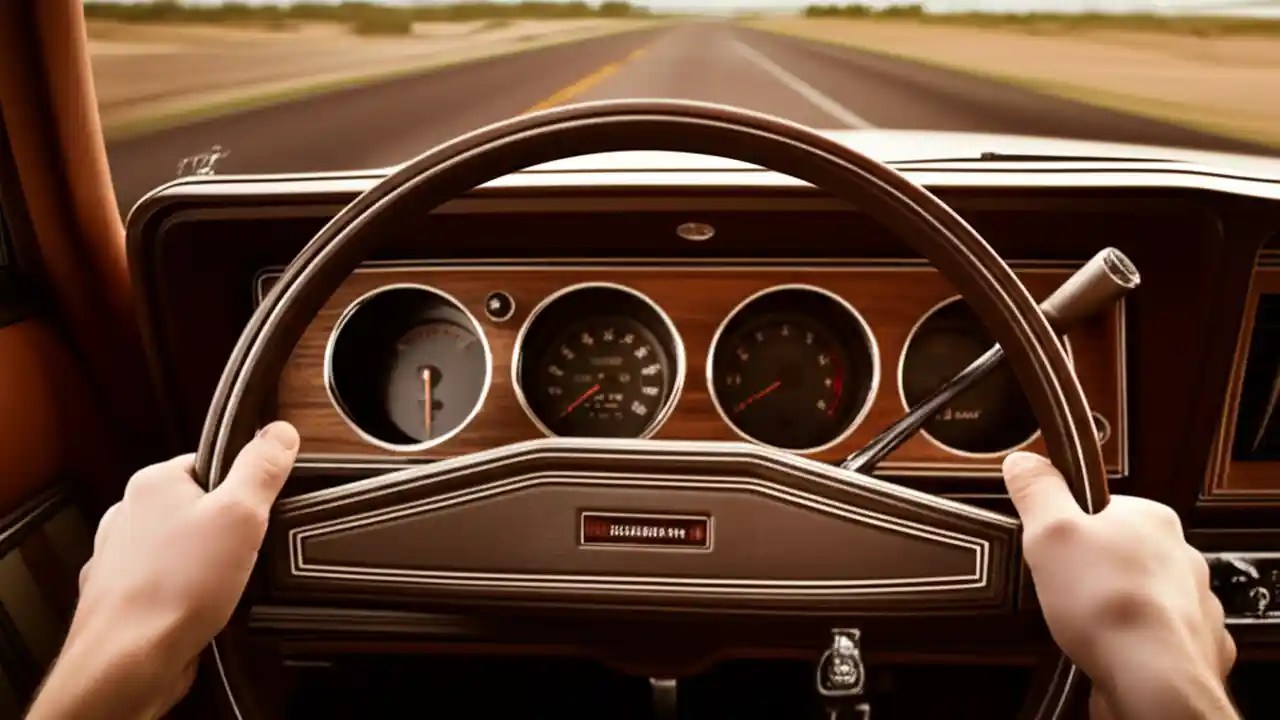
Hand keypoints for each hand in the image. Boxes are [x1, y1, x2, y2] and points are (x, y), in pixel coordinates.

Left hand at [27, 421, 299, 719]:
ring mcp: (117, 556)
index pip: (209, 463)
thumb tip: (280, 430)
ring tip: (222, 586)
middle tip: (245, 553)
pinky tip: (197, 609)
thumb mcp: (241, 514)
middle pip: (195, 507)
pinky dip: (182, 594)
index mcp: (153, 482)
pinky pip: (163, 583)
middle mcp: (127, 512)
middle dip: (224, 531)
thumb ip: (262, 468)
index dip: (242, 487)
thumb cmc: (180, 586)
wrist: (128, 660)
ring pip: (177, 548)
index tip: (257, 513)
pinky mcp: (119, 596)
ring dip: (201, 565)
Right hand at [1002, 451, 1236, 719]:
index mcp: (1150, 518)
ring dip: (1114, 605)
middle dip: (1091, 568)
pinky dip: (1132, 640)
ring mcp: (1191, 601)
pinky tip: (1110, 648)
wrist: (1153, 678)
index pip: (1102, 507)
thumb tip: (1024, 461)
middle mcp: (1180, 554)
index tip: (1052, 547)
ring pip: (1139, 593)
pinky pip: (1154, 633)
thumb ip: (1037, 491)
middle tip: (1061, 586)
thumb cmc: (1108, 604)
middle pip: (1120, 550)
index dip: (1069, 527)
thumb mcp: (1050, 532)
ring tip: (1083, 622)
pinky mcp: (1192, 642)